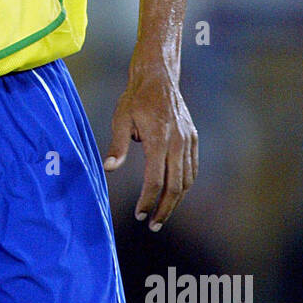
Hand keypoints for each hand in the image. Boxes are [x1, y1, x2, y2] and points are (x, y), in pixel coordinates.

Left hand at [103, 67, 197, 229]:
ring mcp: (188, 141)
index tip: (139, 214)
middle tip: (152, 225)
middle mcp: (177, 142)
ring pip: (186, 180)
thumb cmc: (135, 98)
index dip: (148, 201)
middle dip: (164, 209)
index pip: (155, 180)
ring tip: (162, 214)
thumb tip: (109, 168)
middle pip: (175, 186)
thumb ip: (118, 145)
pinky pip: (192, 168)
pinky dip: (185, 185)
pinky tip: (174, 194)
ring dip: (176, 201)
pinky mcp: (193, 139)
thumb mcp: (121, 119)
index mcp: (159, 139)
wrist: (159, 77)